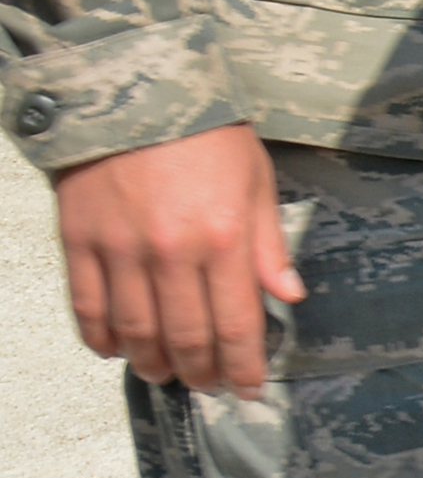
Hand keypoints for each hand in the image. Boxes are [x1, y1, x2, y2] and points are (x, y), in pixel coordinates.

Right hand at [53, 122, 298, 392]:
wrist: (140, 89)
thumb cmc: (210, 133)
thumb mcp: (258, 180)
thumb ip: (269, 245)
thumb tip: (287, 296)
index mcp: (225, 237)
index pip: (237, 324)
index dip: (243, 366)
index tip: (249, 388)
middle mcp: (173, 253)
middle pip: (184, 338)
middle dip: (200, 372)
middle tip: (206, 384)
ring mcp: (121, 251)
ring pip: (135, 333)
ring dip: (152, 362)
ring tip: (165, 371)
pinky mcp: (80, 244)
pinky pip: (89, 309)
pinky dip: (102, 339)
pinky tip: (117, 348)